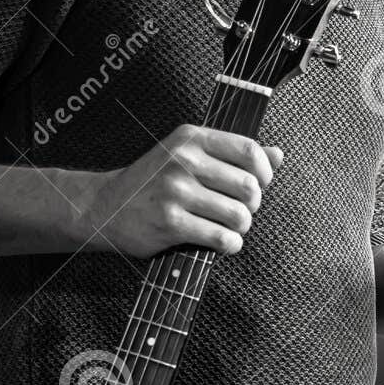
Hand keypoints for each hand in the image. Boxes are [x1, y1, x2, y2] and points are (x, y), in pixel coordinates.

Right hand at [71, 123, 282, 257]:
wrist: (106, 207)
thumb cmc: (155, 184)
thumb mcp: (189, 156)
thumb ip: (233, 155)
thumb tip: (278, 154)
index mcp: (191, 138)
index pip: (249, 150)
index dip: (265, 173)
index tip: (260, 186)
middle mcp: (183, 160)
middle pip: (249, 187)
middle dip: (252, 207)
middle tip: (238, 212)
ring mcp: (176, 190)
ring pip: (239, 215)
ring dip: (240, 229)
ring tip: (227, 228)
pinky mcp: (170, 221)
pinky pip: (221, 237)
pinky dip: (229, 245)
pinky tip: (221, 243)